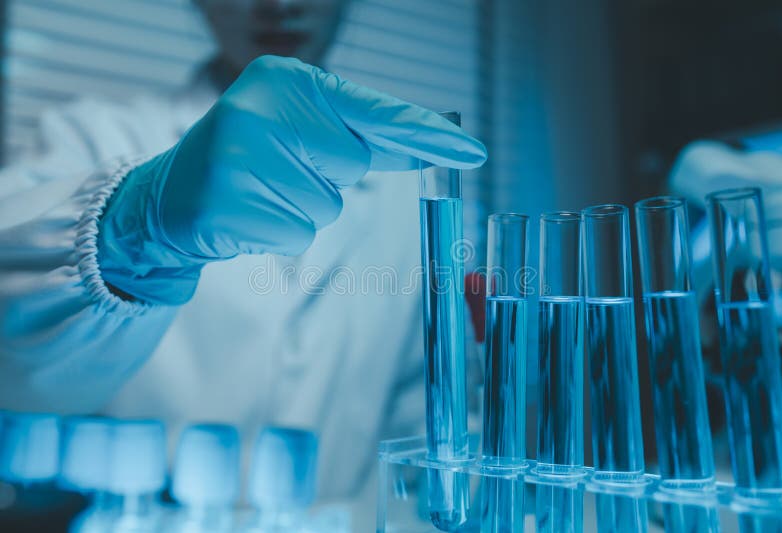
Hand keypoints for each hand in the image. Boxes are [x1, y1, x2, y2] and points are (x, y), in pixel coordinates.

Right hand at [98, 56, 486, 304]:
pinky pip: (297, 233)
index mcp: (287, 80)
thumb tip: (427, 145)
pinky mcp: (229, 199)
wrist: (170, 197)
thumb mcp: (300, 132)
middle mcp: (263, 107)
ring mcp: (242, 152)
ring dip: (299, 208)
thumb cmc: (249, 161)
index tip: (473, 154)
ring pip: (326, 204)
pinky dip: (277, 233)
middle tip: (275, 170)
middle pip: (351, 163)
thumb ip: (360, 136)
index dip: (424, 134)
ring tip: (257, 192)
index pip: (373, 110)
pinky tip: (245, 213)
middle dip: (323, 176)